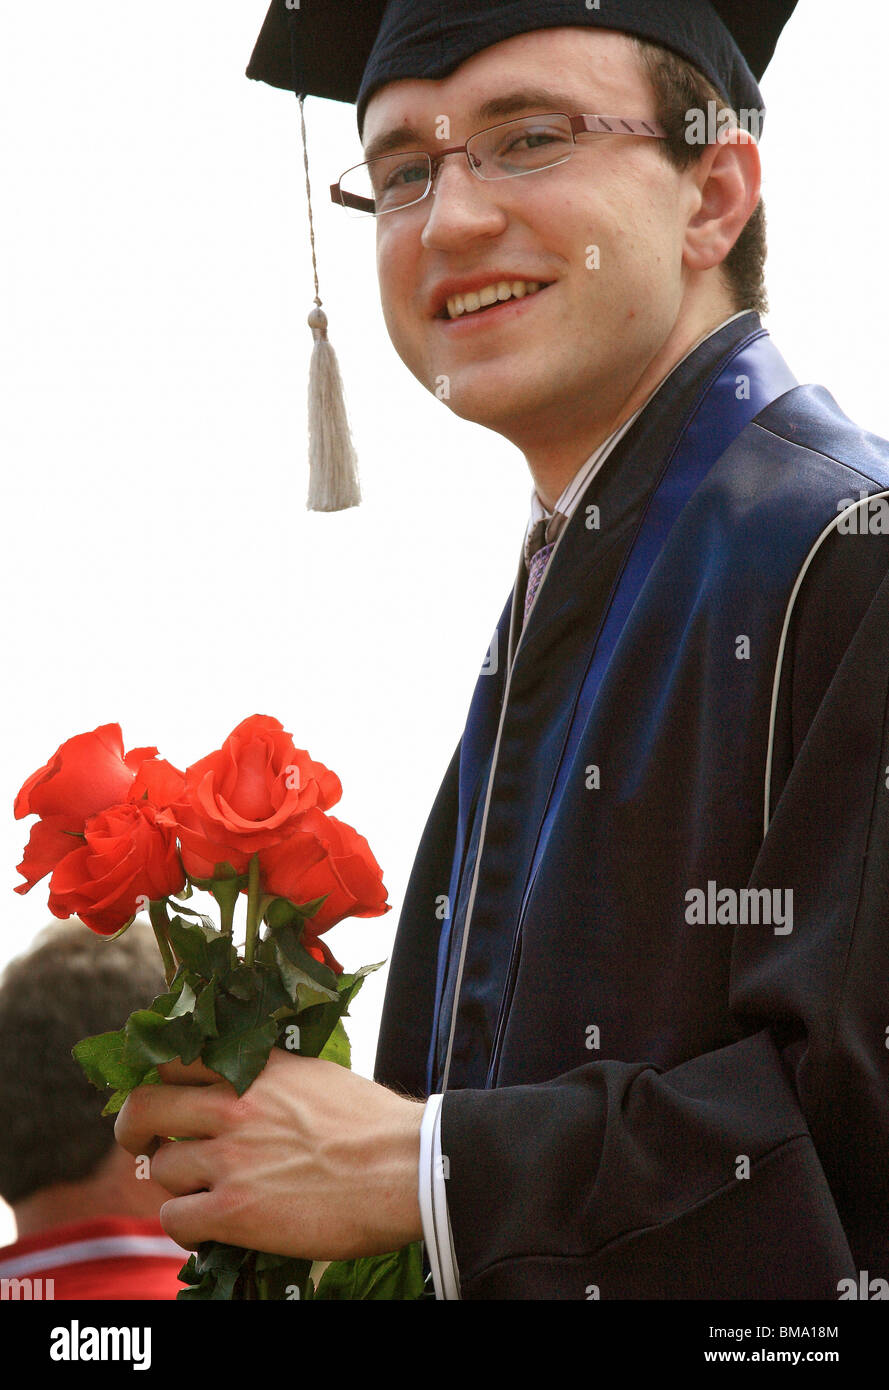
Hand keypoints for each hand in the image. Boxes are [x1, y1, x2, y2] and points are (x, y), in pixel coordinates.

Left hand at [114, 1051, 424, 1260]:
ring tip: (202, 1192)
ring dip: (177, 1183)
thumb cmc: (375, 1126)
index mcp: (256, 1068)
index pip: (175, 1058)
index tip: (161, 1096)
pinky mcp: (233, 1209)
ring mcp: (229, 1158)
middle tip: (142, 1144)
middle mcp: (233, 1106)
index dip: (158, 1080)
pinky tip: (209, 1227)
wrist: (404, 1168)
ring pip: (161, 1169)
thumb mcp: (316, 1077)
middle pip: (144, 1109)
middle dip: (134, 1130)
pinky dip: (185, 1225)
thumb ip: (272, 1078)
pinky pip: (175, 1218)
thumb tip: (249, 1086)